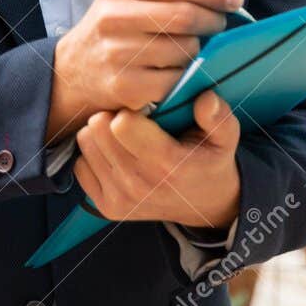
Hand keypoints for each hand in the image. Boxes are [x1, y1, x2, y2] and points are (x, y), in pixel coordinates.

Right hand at [46, 0, 243, 139]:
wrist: (75, 70)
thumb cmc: (118, 27)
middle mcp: (112, 17)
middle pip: (184, 16)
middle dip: (213, 20)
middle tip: (219, 24)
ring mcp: (117, 53)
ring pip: (186, 49)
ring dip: (198, 50)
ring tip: (188, 48)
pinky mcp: (125, 87)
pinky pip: (177, 80)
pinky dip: (184, 76)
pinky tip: (175, 70)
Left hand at [72, 90, 241, 231]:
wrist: (204, 204)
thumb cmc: (209, 161)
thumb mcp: (224, 138)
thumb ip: (218, 117)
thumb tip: (205, 98)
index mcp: (166, 165)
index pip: (120, 124)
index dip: (129, 110)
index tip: (142, 113)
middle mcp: (138, 185)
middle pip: (98, 129)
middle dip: (111, 117)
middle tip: (131, 121)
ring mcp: (120, 199)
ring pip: (85, 143)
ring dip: (100, 134)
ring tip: (124, 137)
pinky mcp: (107, 208)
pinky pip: (80, 165)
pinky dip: (94, 156)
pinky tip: (116, 156)